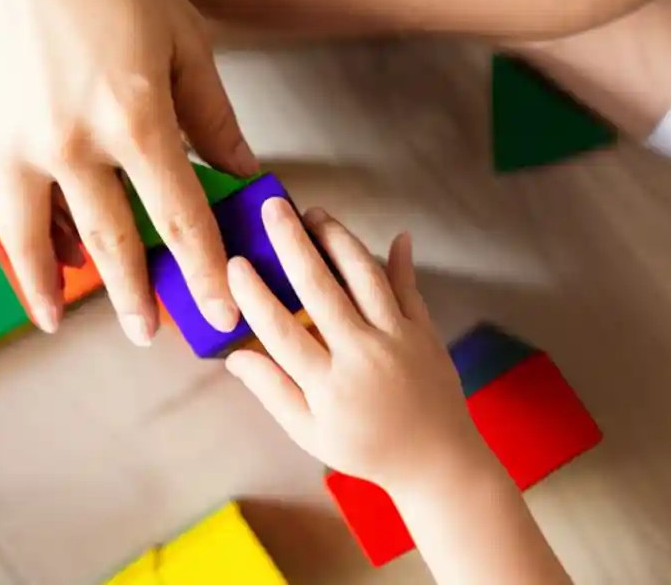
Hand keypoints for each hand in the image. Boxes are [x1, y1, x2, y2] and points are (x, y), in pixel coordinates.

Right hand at [0, 0, 258, 342]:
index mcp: (138, 118)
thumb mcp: (185, 40)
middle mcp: (77, 141)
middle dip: (135, 294)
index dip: (205, 272)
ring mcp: (23, 138)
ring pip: (39, 235)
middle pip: (113, 240)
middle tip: (147, 332)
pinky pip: (0, 202)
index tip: (220, 312)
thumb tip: (243, 171)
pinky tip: (23, 258)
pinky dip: (14, 240)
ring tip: (62, 319)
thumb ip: (213, 116)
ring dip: (54, 285)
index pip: (181, 219)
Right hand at [225, 200, 483, 489]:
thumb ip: (272, 391)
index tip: (235, 263)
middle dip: (293, 243)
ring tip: (315, 213)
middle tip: (273, 208)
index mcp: (328, 385)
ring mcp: (397, 339)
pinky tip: (396, 235)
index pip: (281, 331)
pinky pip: (409, 288)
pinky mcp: (424, 332)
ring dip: (339, 240)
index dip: (255, 294)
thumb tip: (233, 355)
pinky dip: (402, 261)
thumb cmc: (365, 449)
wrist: (437, 462)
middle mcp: (362, 355)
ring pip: (365, 277)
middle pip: (321, 289)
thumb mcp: (309, 432)